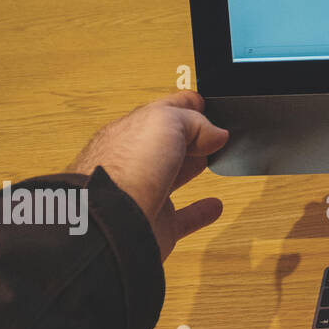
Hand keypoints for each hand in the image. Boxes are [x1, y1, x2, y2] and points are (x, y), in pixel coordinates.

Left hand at [67, 91, 226, 259]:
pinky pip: (184, 217)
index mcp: (131, 132)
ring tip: (213, 160)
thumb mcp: (166, 122)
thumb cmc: (127, 167)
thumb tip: (215, 134)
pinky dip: (201, 211)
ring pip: (173, 176)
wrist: (112, 222)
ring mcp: (144, 193)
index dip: (184, 105)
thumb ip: (194, 121)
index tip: (204, 104)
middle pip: (167, 143)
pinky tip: (213, 206)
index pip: (161, 112)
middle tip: (213, 134)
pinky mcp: (156, 224)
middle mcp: (134, 162)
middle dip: (190, 136)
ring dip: (194, 167)